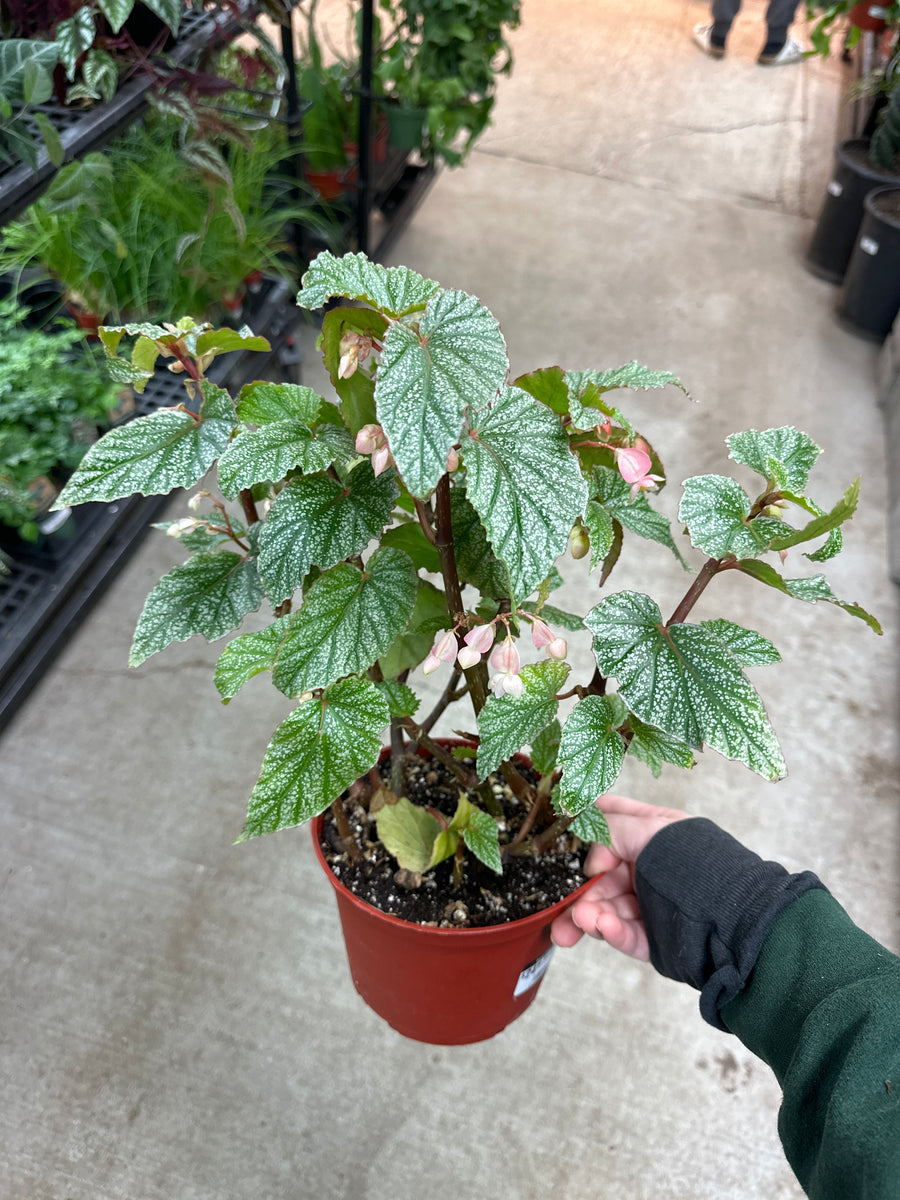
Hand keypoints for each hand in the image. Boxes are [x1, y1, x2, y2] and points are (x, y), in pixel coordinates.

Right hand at [551, 794, 689, 959]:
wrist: (734, 918)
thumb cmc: (698, 863)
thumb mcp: (649, 829)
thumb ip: (610, 831)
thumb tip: (591, 861)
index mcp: (652, 834)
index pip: (611, 822)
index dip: (583, 825)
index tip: (556, 831)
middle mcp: (649, 867)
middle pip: (600, 877)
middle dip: (577, 892)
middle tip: (557, 906)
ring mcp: (651, 903)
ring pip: (606, 909)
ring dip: (588, 915)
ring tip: (578, 922)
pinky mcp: (654, 937)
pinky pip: (626, 935)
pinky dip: (612, 932)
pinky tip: (604, 928)